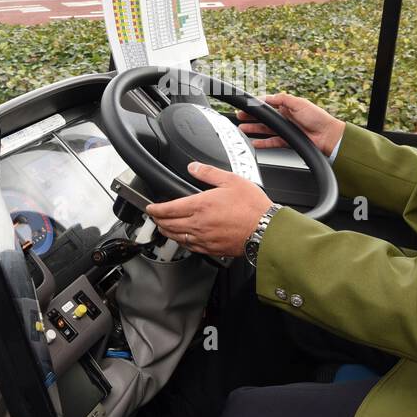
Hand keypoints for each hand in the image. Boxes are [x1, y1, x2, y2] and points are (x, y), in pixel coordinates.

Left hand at [145, 161, 273, 258]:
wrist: (266, 230)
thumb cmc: (252, 207)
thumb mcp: (231, 180)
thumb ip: (209, 173)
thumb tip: (193, 167)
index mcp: (201, 205)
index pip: (169, 209)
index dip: (155, 209)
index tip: (150, 208)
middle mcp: (199, 224)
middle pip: (169, 225)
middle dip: (158, 221)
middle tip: (154, 218)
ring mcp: (205, 238)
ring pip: (178, 238)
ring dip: (167, 232)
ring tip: (163, 228)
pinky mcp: (213, 249)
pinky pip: (191, 247)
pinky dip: (182, 242)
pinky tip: (183, 240)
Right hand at [236, 93, 343, 155]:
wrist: (328, 136)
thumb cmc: (317, 117)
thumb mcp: (299, 102)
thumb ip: (282, 99)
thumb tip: (268, 97)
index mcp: (287, 106)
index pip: (268, 104)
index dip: (256, 105)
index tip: (245, 105)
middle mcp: (285, 117)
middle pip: (264, 117)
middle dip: (251, 117)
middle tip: (239, 116)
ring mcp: (285, 130)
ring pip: (265, 129)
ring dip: (253, 129)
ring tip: (242, 128)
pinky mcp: (287, 141)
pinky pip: (271, 142)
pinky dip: (262, 143)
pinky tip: (254, 142)